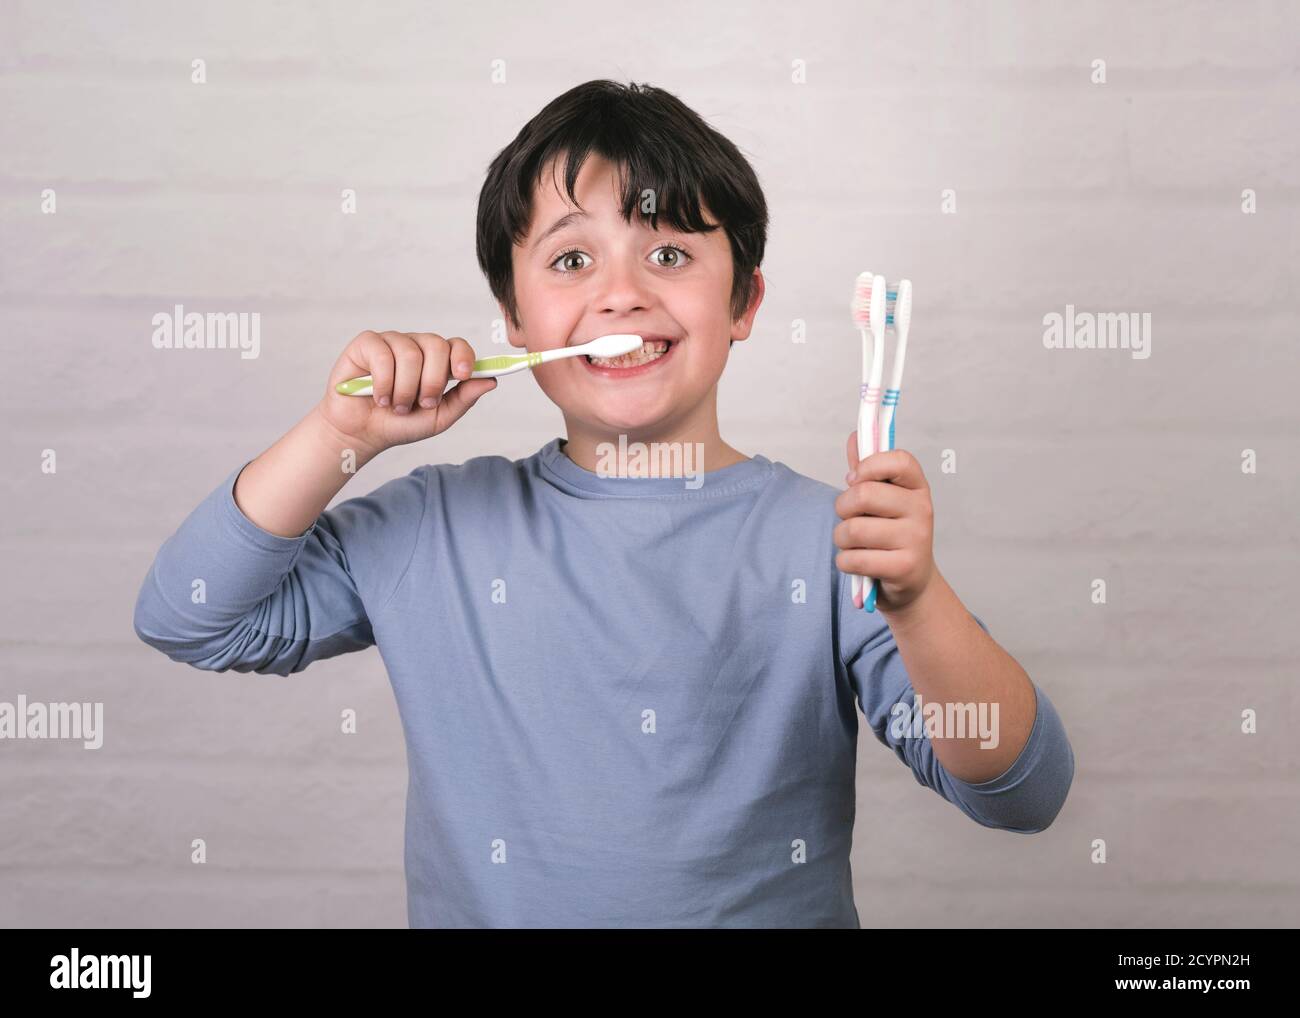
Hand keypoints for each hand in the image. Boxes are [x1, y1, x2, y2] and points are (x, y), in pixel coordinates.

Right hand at [318, 330, 496, 456]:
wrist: (361, 434)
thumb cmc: (399, 424)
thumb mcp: (438, 418)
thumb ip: (463, 399)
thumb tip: (490, 381)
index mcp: (436, 361)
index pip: (457, 345)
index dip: (463, 356)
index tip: (463, 374)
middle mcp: (416, 346)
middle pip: (436, 346)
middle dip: (432, 381)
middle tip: (422, 403)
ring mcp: (392, 342)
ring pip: (410, 353)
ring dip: (405, 389)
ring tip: (396, 406)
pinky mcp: (367, 344)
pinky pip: (383, 355)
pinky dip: (383, 383)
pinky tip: (378, 397)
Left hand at [834, 431, 935, 615]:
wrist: (912, 582)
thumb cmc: (890, 533)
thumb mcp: (883, 500)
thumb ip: (867, 470)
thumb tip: (856, 437)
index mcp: (917, 486)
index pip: (898, 460)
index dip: (869, 465)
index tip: (855, 478)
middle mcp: (922, 510)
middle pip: (863, 495)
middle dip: (842, 508)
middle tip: (850, 517)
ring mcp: (916, 539)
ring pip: (853, 530)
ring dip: (841, 539)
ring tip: (853, 543)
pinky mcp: (903, 568)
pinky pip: (853, 559)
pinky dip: (845, 562)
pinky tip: (857, 563)